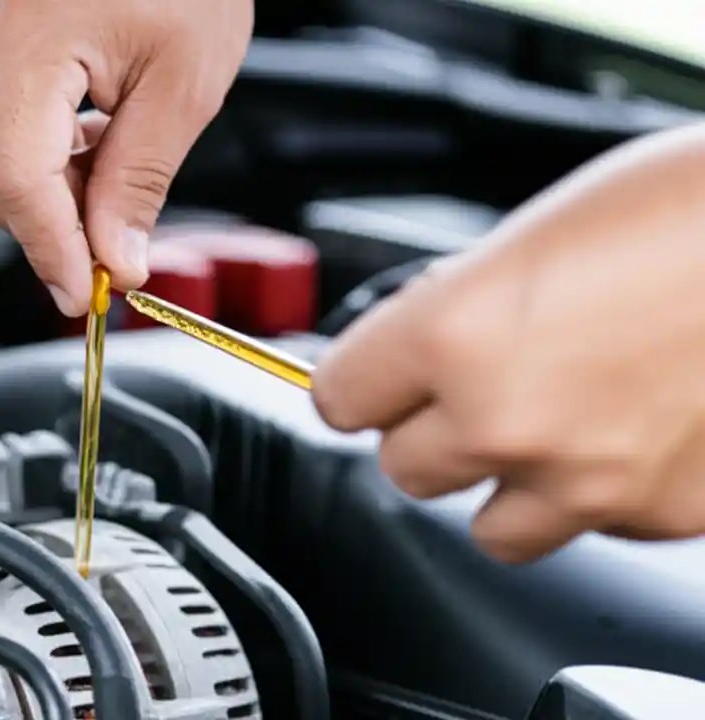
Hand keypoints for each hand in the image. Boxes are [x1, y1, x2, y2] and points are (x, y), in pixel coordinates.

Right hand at [0, 0, 252, 315]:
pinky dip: (38, 154)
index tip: (88, 293)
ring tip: (116, 177)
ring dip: (48, 193)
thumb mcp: (185, 76)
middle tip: (116, 249)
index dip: (51, 252)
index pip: (15, 183)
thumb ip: (140, 178)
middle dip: (50, 228)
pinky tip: (90, 141)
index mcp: (26, 36)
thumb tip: (113, 258)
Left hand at [312, 122, 704, 562]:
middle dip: (432, 432)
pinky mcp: (659, 516)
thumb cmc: (690, 210)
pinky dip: (600, 493)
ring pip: (491, 528)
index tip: (373, 381)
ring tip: (555, 424)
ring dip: (506, 483)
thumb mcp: (536, 237)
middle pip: (403, 469)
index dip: (359, 384)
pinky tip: (635, 432)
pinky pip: (594, 528)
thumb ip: (459, 307)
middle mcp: (506, 419)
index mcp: (454, 334)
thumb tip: (417, 344)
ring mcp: (586, 480)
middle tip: (476, 392)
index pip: (339, 398)